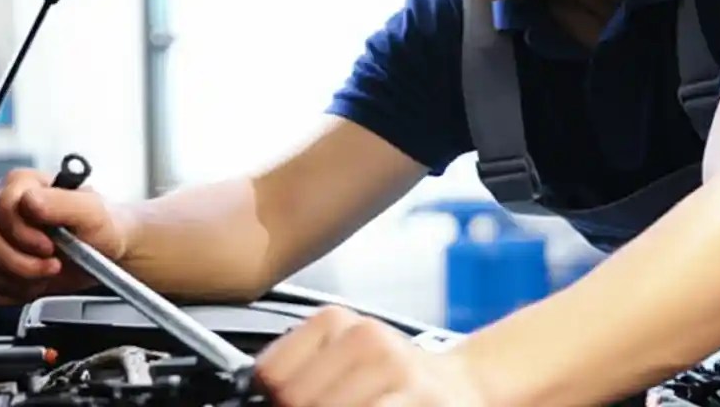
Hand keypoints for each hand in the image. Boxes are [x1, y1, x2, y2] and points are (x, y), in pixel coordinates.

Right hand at [0, 167, 130, 305]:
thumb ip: (63, 202)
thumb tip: (30, 201)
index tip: (50, 246)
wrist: (103, 251)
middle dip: (23, 263)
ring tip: (46, 271)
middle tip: (53, 264)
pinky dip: (8, 292)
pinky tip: (32, 283)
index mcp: (20, 184)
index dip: (24, 235)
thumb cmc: (100, 226)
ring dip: (19, 279)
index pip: (1, 209)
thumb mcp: (92, 212)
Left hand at [254, 306, 487, 406]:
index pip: (271, 373)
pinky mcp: (420, 398)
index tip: (284, 400)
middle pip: (297, 398)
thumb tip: (257, 393)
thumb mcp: (342, 358)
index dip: (273, 396)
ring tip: (354, 403)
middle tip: (324, 403)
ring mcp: (396, 368)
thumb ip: (296, 372)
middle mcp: (367, 338)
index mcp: (337, 321)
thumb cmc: (393, 378)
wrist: (462, 384)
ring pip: (326, 406)